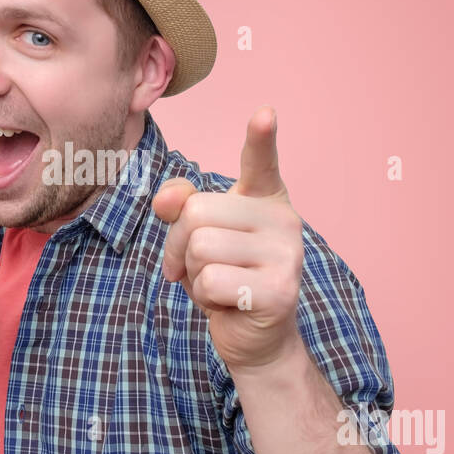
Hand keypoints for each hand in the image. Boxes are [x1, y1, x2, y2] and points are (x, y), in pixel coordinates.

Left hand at [152, 106, 305, 371]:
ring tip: (218, 285)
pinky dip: (205, 298)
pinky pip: (211, 281)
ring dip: (193, 275)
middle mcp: (282, 219)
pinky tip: (229, 304)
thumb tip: (167, 199)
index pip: (261, 162)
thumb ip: (180, 207)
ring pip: (200, 247)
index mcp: (265, 199)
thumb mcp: (197, 238)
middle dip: (179, 246)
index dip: (261, 138)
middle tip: (197, 269)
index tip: (264, 113)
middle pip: (196, 213)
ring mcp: (286, 254)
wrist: (256, 339)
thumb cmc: (225, 278)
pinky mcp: (279, 290)